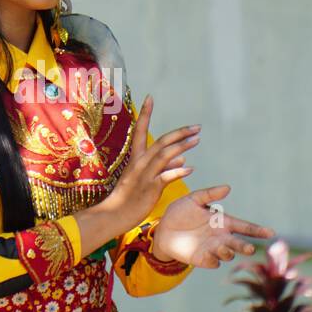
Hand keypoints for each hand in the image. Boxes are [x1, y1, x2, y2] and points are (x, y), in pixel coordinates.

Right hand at [103, 94, 199, 230]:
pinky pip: (165, 177)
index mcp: (136, 158)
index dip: (145, 114)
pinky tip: (190, 169)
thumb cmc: (129, 197)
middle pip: (161, 141)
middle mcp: (139, 162)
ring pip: (164, 155)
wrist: (115, 214)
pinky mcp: (150, 188)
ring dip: (182, 146)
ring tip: (197, 140)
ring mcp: (144, 175)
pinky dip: (178, 171)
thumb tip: (182, 159)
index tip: (150, 97)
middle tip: (196, 127)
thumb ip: (165, 167)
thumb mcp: (145, 179)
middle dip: (179, 133)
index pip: (140, 130)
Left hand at [151, 185, 274, 268]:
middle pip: (239, 243)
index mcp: (222, 222)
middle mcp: (221, 237)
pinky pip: (213, 262)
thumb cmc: (180, 212)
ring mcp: (212, 249)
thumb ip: (209, 194)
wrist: (162, 229)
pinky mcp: (202, 259)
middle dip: (245, 246)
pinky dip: (214, 260)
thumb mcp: (193, 199)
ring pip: (228, 254)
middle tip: (250, 248)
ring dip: (228, 252)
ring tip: (224, 247)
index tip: (271, 233)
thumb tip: (228, 188)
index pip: (244, 226)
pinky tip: (210, 256)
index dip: (257, 230)